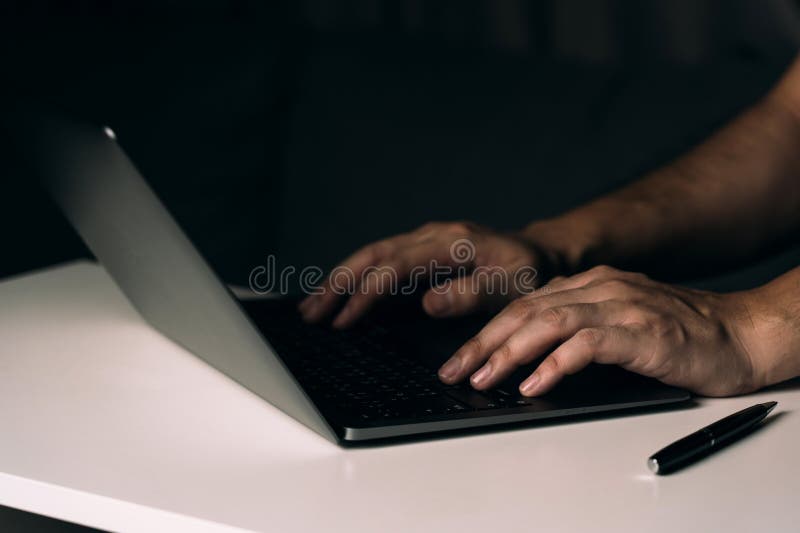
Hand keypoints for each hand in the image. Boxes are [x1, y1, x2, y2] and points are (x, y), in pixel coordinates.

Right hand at [299, 221, 552, 327]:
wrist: (537, 252)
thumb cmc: (526, 273)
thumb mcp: (511, 287)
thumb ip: (471, 295)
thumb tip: (427, 302)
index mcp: (451, 242)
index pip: (396, 265)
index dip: (366, 293)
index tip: (344, 320)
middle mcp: (432, 235)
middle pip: (373, 254)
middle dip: (338, 283)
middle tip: (311, 313)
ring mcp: (424, 239)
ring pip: (371, 254)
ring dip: (339, 279)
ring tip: (311, 306)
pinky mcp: (421, 250)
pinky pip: (382, 260)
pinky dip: (355, 276)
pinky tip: (337, 293)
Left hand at [438, 265, 761, 396]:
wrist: (741, 334)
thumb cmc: (681, 335)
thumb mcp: (619, 323)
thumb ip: (579, 329)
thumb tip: (529, 358)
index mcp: (589, 284)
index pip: (522, 305)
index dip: (485, 332)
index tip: (459, 359)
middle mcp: (599, 288)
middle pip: (524, 311)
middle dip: (483, 343)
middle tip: (454, 370)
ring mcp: (620, 306)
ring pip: (546, 323)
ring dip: (508, 353)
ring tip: (483, 378)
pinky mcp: (641, 331)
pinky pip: (586, 345)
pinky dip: (554, 365)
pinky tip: (534, 384)